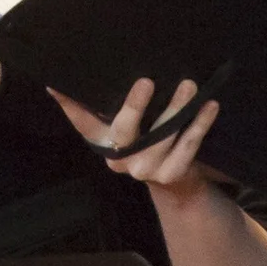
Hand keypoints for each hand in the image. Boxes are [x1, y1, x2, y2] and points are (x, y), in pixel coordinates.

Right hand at [50, 77, 219, 197]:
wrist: (177, 185)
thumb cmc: (144, 141)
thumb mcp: (119, 128)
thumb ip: (94, 108)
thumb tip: (56, 84)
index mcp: (104, 144)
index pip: (83, 123)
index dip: (70, 105)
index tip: (58, 84)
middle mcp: (121, 159)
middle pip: (125, 131)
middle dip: (135, 106)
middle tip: (146, 80)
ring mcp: (147, 170)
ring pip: (162, 135)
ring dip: (177, 109)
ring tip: (189, 86)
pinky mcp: (172, 174)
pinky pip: (188, 146)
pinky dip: (200, 125)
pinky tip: (210, 106)